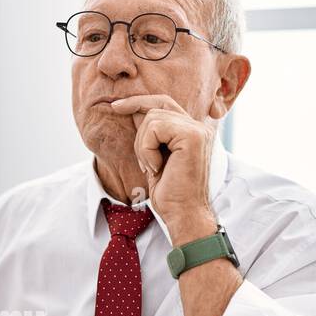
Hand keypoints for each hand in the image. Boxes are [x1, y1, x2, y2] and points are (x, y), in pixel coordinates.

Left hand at [109, 95, 218, 240]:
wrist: (183, 214)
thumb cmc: (170, 193)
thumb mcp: (154, 157)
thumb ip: (150, 134)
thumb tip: (133, 110)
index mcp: (192, 131)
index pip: (164, 103)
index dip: (139, 102)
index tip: (116, 106)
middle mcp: (199, 127)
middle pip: (156, 106)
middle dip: (139, 132)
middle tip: (144, 163)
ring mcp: (198, 130)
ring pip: (153, 118)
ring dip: (143, 146)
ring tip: (152, 168)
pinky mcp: (192, 136)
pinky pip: (155, 128)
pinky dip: (147, 149)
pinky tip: (156, 168)